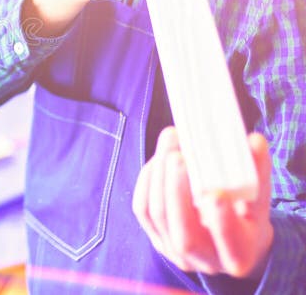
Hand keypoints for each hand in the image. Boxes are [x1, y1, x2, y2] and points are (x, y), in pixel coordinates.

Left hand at [132, 127, 273, 278]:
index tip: (216, 194)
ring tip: (169, 145)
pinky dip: (147, 181)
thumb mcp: (260, 200)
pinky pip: (143, 209)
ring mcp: (175, 251)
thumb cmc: (246, 216)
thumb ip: (258, 174)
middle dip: (177, 192)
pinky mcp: (156, 236)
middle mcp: (204, 260)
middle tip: (179, 157)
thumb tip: (254, 141)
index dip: (221, 222)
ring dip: (159, 177)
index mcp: (239, 255)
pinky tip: (158, 160)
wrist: (229, 237)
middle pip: (183, 235)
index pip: (229, 244)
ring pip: (157, 216)